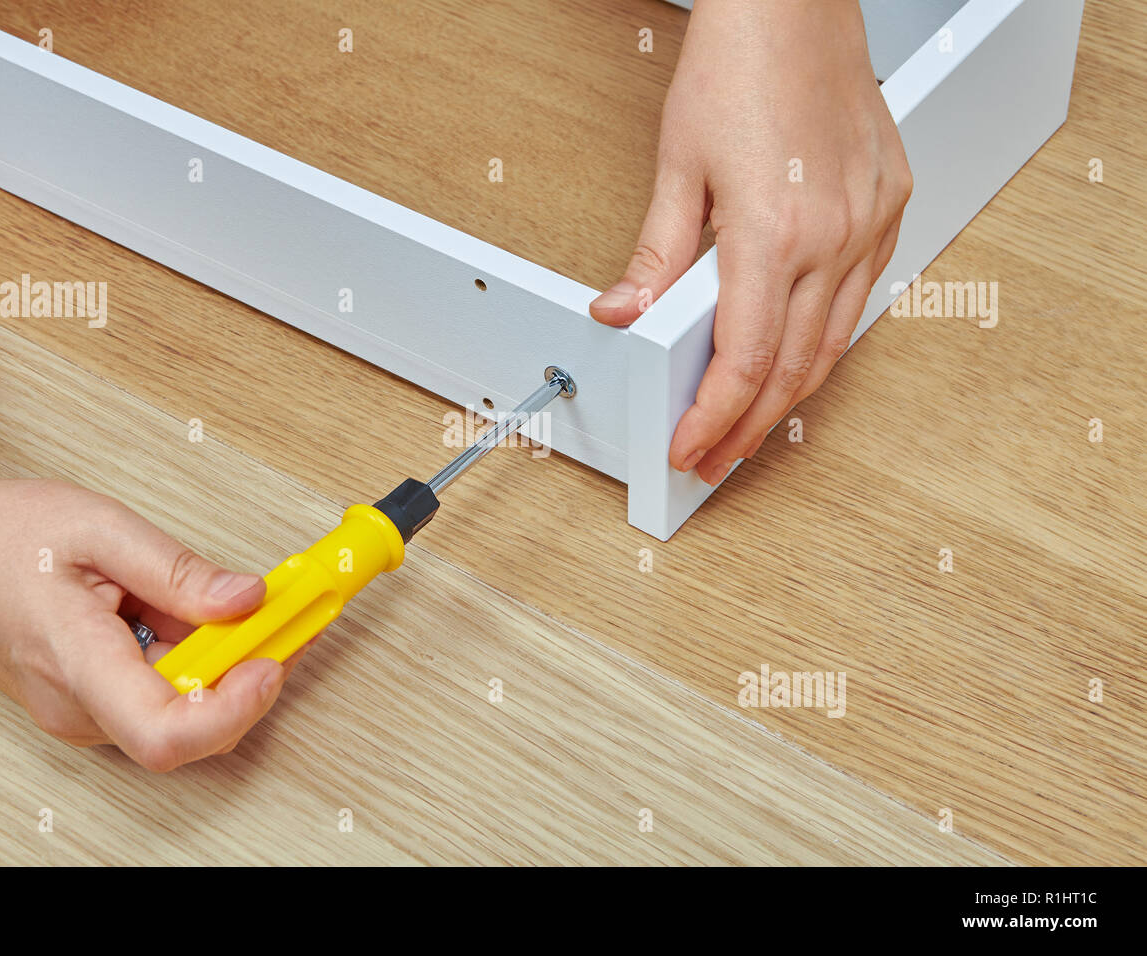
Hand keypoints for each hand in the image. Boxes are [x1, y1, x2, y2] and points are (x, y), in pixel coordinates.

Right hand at [0, 466, 300, 770]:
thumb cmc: (1, 535)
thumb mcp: (98, 526)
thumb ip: (176, 570)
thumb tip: (249, 599)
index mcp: (74, 663)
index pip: (165, 734)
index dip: (235, 709)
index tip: (274, 657)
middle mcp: (78, 708)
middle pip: (191, 726)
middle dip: (250, 671)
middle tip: (289, 611)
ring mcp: (83, 713)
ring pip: (184, 712)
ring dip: (227, 663)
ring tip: (241, 601)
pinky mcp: (93, 705)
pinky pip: (163, 697)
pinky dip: (200, 660)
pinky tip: (204, 614)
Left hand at [591, 0, 912, 483]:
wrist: (796, 3)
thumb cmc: (739, 65)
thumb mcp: (677, 166)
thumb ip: (655, 256)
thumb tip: (621, 312)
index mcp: (774, 231)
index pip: (744, 360)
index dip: (714, 418)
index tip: (690, 449)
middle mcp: (834, 235)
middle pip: (793, 368)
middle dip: (750, 427)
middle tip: (716, 459)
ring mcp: (872, 222)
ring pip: (834, 342)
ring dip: (789, 394)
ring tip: (749, 426)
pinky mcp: (891, 205)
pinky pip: (860, 296)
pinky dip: (825, 339)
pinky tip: (798, 357)